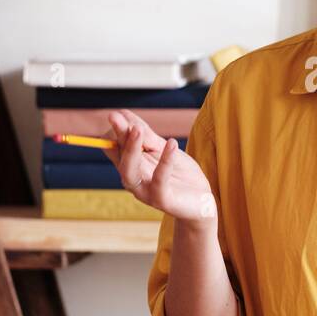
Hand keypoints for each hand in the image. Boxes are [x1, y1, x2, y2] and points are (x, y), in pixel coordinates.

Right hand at [101, 110, 215, 222]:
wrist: (201, 202)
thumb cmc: (180, 174)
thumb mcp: (163, 150)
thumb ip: (147, 136)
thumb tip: (123, 114)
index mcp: (131, 166)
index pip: (115, 147)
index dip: (115, 130)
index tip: (119, 113)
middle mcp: (133, 179)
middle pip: (120, 156)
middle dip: (118, 136)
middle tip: (115, 117)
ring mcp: (145, 191)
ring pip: (130, 170)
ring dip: (132, 149)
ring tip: (137, 129)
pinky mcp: (162, 200)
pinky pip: (159, 180)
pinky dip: (165, 161)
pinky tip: (171, 143)